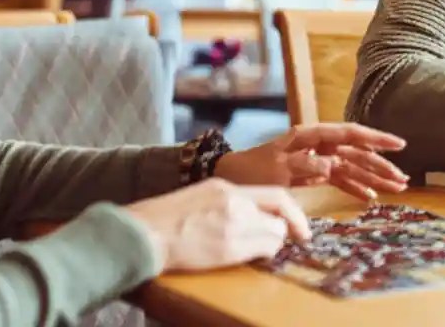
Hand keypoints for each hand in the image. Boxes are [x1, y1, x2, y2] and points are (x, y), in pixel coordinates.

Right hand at [124, 178, 309, 271]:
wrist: (145, 233)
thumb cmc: (164, 219)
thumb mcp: (199, 196)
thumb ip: (226, 202)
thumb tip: (250, 215)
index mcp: (225, 187)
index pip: (274, 194)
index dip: (293, 212)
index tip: (299, 225)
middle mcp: (234, 201)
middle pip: (279, 214)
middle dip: (288, 229)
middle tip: (291, 239)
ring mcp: (233, 224)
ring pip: (274, 235)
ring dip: (272, 244)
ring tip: (256, 249)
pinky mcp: (229, 248)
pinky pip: (262, 251)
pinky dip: (262, 255)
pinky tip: (247, 256)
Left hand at [214, 123, 408, 200]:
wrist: (233, 176)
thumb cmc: (252, 169)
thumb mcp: (276, 168)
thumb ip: (304, 166)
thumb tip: (331, 166)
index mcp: (310, 136)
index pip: (349, 134)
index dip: (375, 138)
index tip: (398, 144)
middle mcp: (318, 145)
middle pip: (356, 153)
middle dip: (381, 165)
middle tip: (403, 179)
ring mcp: (318, 159)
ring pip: (352, 166)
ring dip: (374, 177)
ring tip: (397, 188)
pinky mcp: (314, 174)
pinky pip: (340, 179)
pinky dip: (355, 187)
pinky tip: (371, 195)